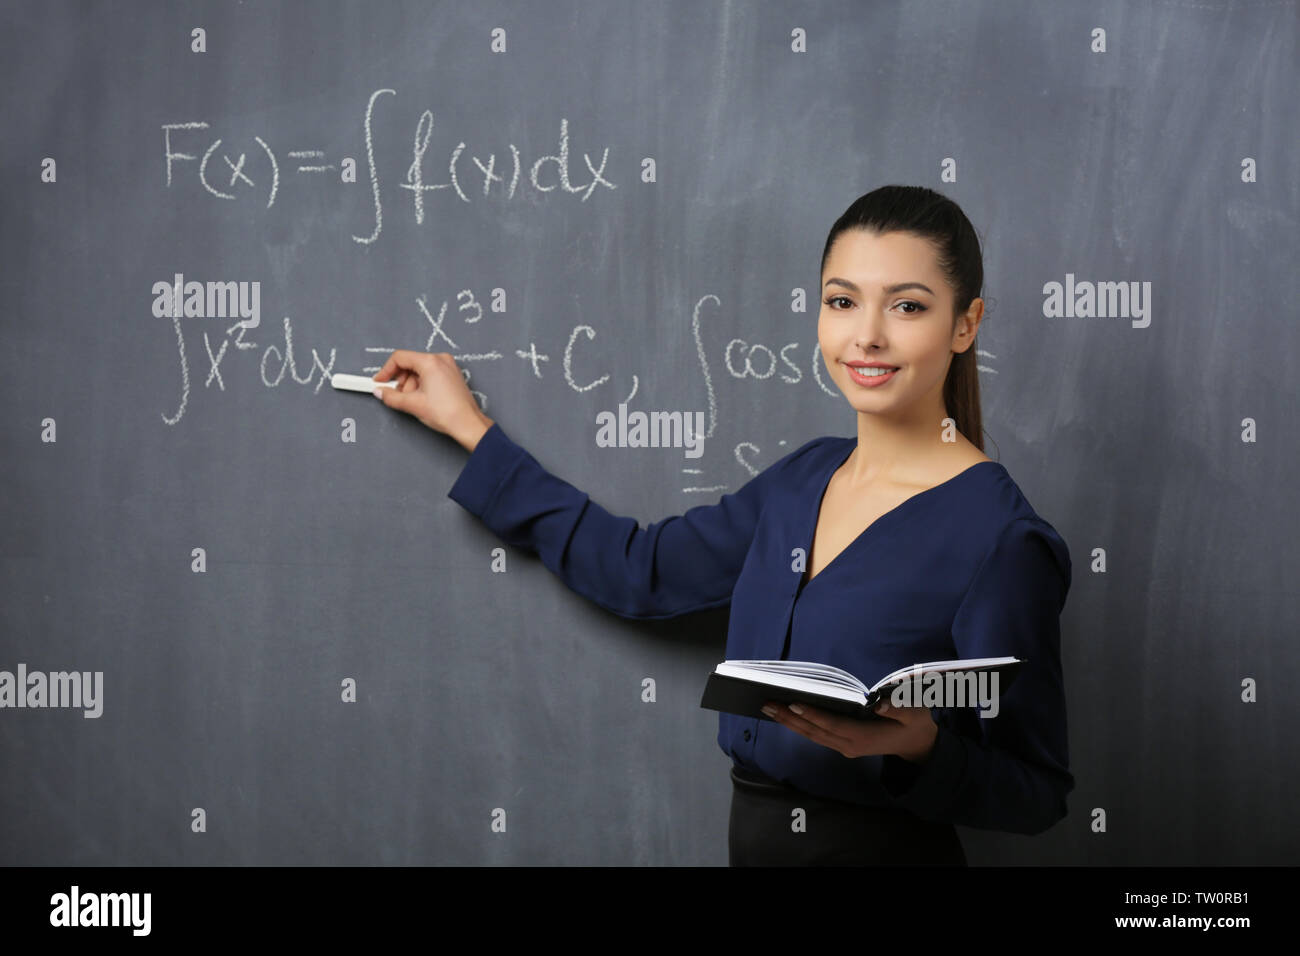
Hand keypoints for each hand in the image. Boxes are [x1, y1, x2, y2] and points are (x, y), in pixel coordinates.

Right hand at [372, 350, 493, 449]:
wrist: (468, 424)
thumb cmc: (448, 413)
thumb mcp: (412, 405)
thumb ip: (391, 397)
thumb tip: (381, 392)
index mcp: (431, 362)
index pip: (400, 358)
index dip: (386, 370)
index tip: (380, 381)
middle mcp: (441, 359)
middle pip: (410, 364)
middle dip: (401, 381)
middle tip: (399, 396)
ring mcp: (448, 366)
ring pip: (420, 370)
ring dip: (412, 385)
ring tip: (415, 401)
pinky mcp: (452, 374)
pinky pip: (430, 374)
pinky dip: (422, 385)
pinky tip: (424, 399)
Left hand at [762, 699, 938, 761]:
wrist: (917, 745)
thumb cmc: (915, 723)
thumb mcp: (914, 713)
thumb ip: (897, 709)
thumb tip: (877, 704)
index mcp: (864, 737)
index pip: (832, 725)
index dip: (813, 715)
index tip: (793, 704)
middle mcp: (849, 745)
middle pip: (814, 731)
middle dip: (789, 718)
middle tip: (766, 703)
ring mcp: (844, 747)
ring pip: (812, 735)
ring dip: (789, 722)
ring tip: (768, 707)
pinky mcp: (842, 744)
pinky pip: (816, 735)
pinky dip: (799, 725)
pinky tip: (785, 714)